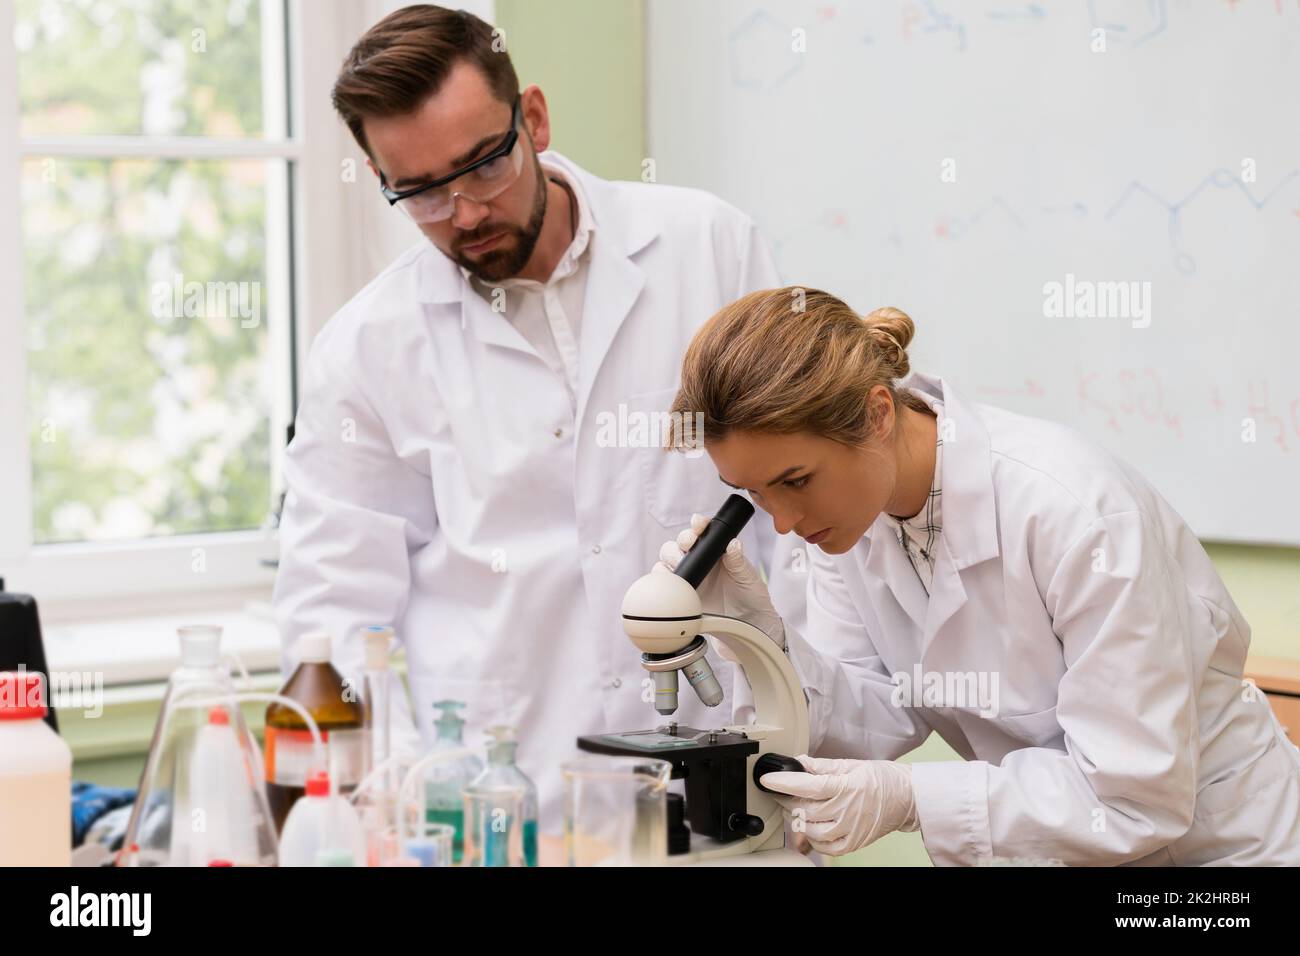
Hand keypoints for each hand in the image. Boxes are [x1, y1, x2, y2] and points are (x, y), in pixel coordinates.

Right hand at [654, 512, 785, 652]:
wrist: (747, 624)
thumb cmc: (751, 597)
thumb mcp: (748, 577)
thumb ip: (738, 561)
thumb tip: (733, 544)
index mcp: (716, 552)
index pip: (702, 532)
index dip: (698, 525)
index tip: (699, 523)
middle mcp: (699, 562)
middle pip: (680, 543)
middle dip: (682, 540)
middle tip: (689, 545)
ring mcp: (689, 578)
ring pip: (668, 560)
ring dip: (670, 558)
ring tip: (680, 563)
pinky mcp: (680, 594)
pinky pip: (664, 583)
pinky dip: (662, 579)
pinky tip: (671, 580)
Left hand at [759, 755, 918, 855]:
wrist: (909, 798)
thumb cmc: (883, 779)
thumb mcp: (852, 764)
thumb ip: (823, 766)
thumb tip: (800, 761)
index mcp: (847, 787)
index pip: (808, 786)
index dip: (784, 783)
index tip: (767, 780)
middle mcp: (848, 811)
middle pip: (806, 810)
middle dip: (788, 801)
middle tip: (782, 792)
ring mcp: (851, 830)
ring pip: (813, 831)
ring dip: (799, 820)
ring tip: (797, 809)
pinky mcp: (855, 843)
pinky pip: (827, 848)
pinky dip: (814, 839)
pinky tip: (812, 826)